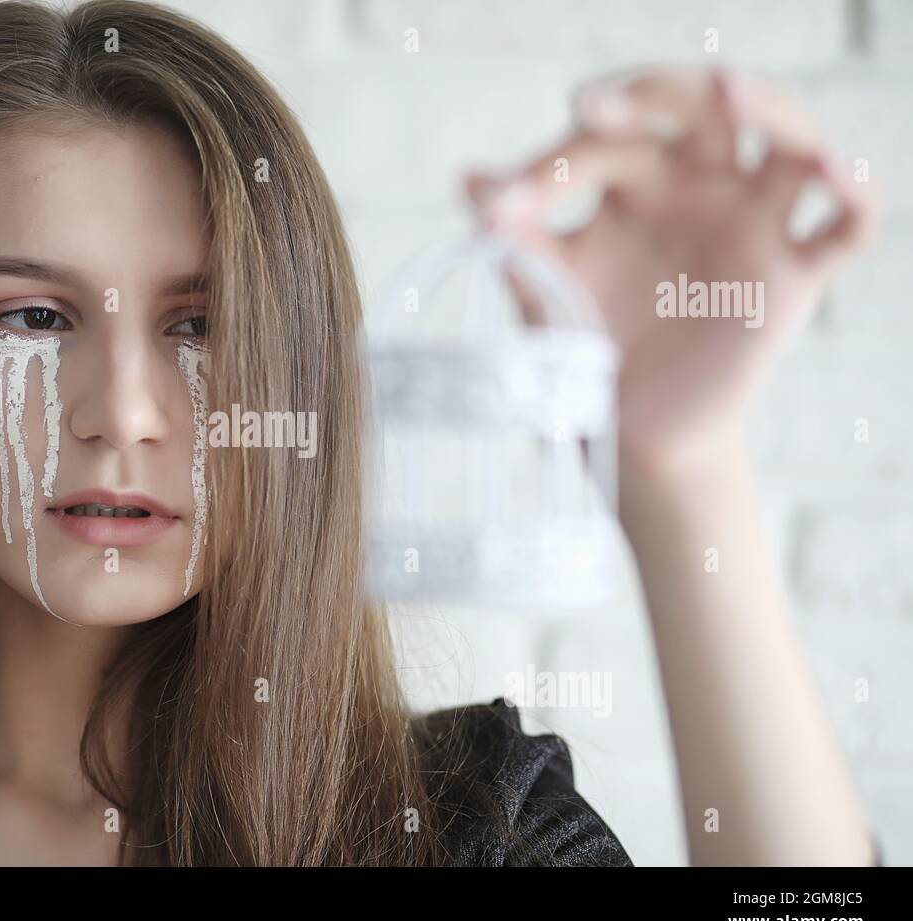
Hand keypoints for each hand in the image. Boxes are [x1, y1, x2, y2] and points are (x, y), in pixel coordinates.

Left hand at [463, 68, 880, 472]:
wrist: (629, 432)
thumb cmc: (584, 349)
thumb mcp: (543, 289)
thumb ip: (514, 235)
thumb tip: (466, 178)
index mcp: (635, 185)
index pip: (608, 143)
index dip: (559, 159)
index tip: (504, 200)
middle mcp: (698, 189)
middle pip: (700, 110)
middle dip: (654, 97)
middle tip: (599, 107)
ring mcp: (751, 225)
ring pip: (784, 141)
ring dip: (768, 108)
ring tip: (730, 91)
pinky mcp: (792, 276)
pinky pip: (843, 225)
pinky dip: (852, 195)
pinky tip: (832, 171)